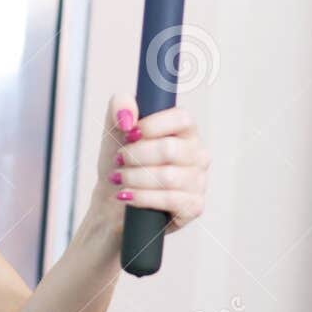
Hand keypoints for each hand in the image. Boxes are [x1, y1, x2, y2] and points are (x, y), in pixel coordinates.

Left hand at [89, 94, 209, 233]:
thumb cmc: (120, 159)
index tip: (128, 134)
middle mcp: (197, 154)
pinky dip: (141, 197)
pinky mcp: (194, 206)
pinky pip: (170, 200)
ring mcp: (198, 181)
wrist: (112, 196)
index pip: (181, 119)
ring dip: (134, 178)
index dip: (151, 126)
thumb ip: (120, 105)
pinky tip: (127, 195)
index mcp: (184, 130)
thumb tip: (128, 117)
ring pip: (168, 177)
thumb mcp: (114, 127)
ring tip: (119, 178)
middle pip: (170, 150)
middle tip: (119, 159)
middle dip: (135, 155)